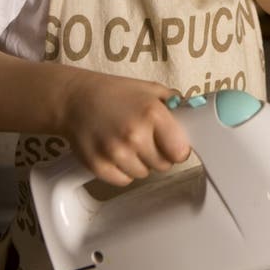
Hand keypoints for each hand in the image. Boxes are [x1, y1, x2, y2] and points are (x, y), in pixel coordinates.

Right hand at [60, 70, 189, 186]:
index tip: (172, 144)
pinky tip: (116, 152)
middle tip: (146, 139)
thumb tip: (194, 115)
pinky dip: (122, 171)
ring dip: (140, 163)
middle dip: (158, 155)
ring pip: (143, 174)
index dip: (177, 148)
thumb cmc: (114, 92)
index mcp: (152, 113)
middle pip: (163, 165)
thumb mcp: (149, 89)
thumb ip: (174, 103)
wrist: (75, 99)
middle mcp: (135, 135)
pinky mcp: (99, 167)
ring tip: (128, 143)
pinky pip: (123, 180)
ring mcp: (115, 153)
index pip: (180, 151)